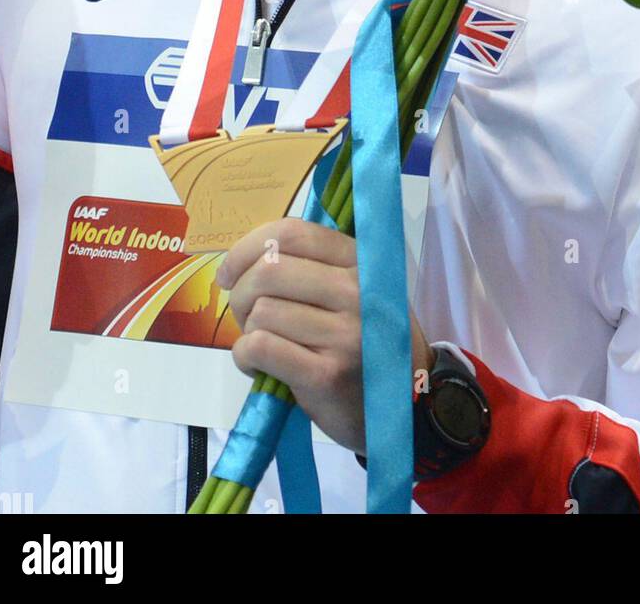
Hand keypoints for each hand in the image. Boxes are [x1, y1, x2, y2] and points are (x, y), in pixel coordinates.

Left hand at [217, 217, 434, 453]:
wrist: (409, 406)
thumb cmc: (368, 342)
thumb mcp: (358, 291)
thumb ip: (315, 267)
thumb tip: (245, 258)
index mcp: (361, 262)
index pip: (293, 233)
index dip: (248, 248)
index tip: (230, 273)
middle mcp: (357, 290)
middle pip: (269, 270)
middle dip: (241, 293)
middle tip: (246, 315)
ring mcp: (345, 333)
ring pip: (261, 312)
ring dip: (247, 330)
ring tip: (263, 345)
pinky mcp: (326, 374)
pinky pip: (260, 347)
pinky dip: (246, 356)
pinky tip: (260, 366)